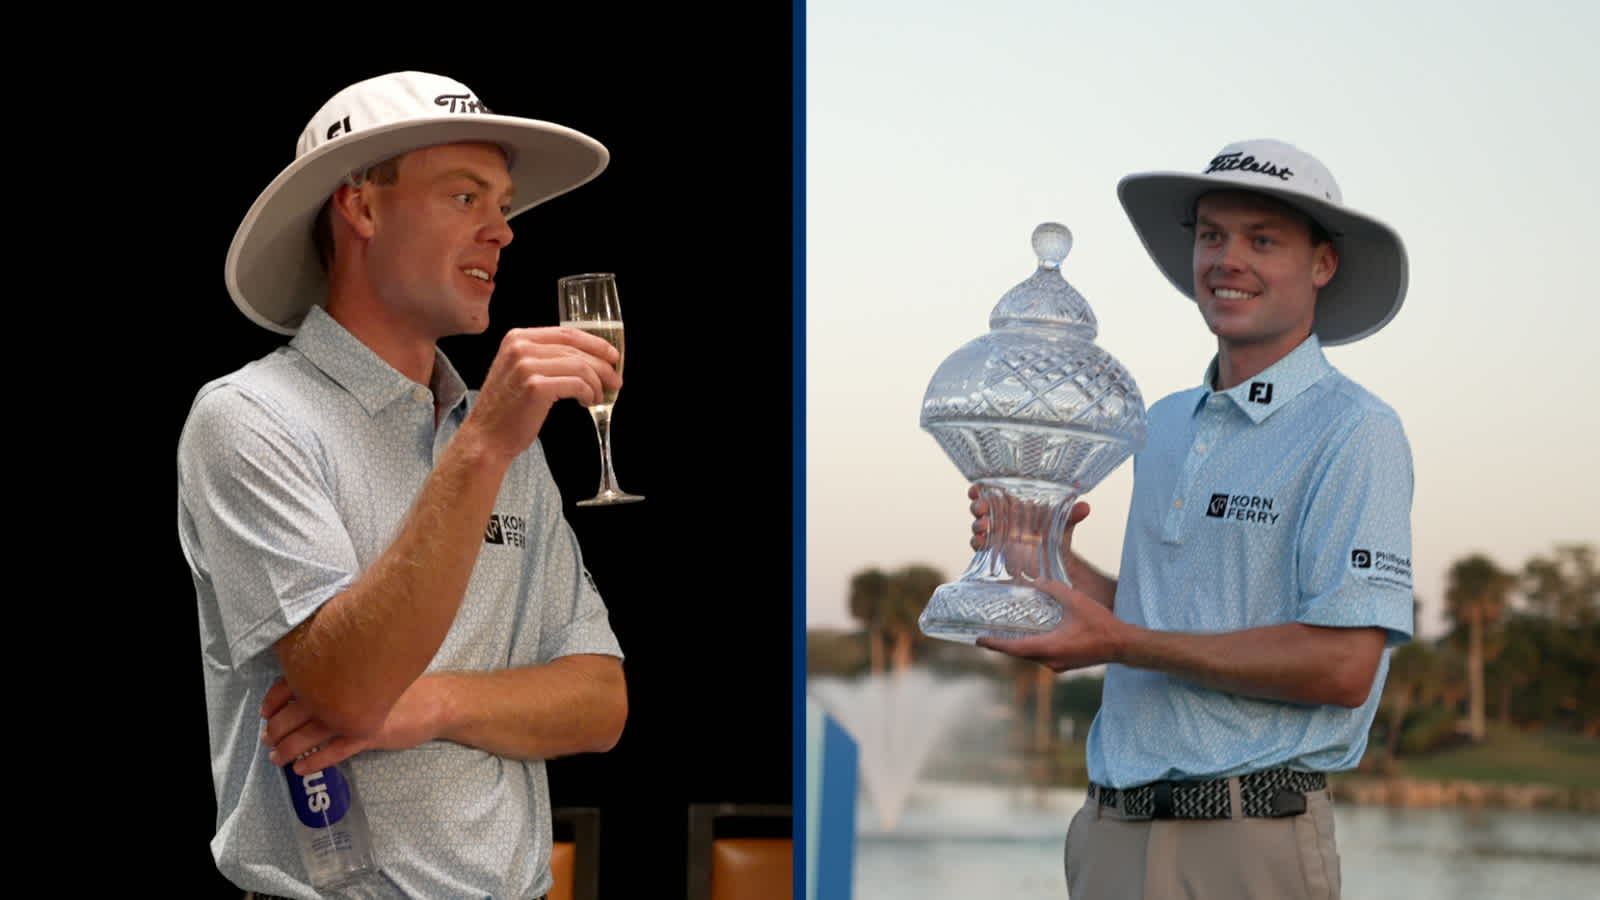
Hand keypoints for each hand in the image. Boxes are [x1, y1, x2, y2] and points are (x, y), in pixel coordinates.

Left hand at [261, 676, 441, 773]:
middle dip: (278, 726)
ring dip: (290, 746)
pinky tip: (302, 768)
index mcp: (344, 671)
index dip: (276, 698)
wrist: (437, 700)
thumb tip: (310, 690)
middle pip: (300, 708)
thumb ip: (343, 679)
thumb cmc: (402, 688)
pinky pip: (336, 749)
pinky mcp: (370, 732)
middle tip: (267, 738)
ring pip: (313, 731)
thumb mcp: (371, 676)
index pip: (300, 681)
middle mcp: (348, 688)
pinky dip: (316, 759)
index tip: (266, 711)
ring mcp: (358, 711)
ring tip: (276, 757)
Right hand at [464, 327, 622, 460]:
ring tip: (596, 397)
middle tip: (615, 380)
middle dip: (602, 365)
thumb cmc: (507, 409)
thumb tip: (587, 357)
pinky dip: (588, 393)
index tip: (611, 355)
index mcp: (517, 338)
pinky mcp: (536, 386)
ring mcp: (527, 365)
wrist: (486, 437)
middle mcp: (520, 346)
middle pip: (576, 349)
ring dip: (596, 384)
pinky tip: (586, 402)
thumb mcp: (520, 371)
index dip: (594, 342)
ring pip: (581, 366)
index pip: (566, 332)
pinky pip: (577, 384)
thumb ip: (545, 357)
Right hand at [968, 483, 1090, 562]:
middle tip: (982, 509)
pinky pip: (979, 545)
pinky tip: (982, 542)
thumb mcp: (1063, 522)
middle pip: (980, 507)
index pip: (990, 491)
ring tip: (984, 527)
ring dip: (977, 525)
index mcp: (1012, 503)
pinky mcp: (994, 551)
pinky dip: (978, 543)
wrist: (1056, 562)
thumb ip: (1071, 514)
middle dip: (977, 506)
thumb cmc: (1055, 535)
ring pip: (977, 526)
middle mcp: (1000, 516)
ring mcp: (995, 534)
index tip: (978, 489)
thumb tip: (1086, 506)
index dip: (979, 489)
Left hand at [975, 579, 1126, 671]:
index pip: (1015, 648)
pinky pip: (1043, 657)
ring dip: (1019, 647)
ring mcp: (1059, 665)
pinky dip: (1033, 648)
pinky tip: (1032, 637)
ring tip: (1005, 635)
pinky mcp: (1067, 664)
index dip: (995, 644)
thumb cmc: (1100, 625)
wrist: (1123, 645)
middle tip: (987, 636)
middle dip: (1003, 645)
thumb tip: (1038, 581)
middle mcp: (1051, 661)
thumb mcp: (1075, 601)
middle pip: (1020, 654)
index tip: (979, 640)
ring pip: (1032, 657)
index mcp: (1049, 648)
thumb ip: (1054, 589)